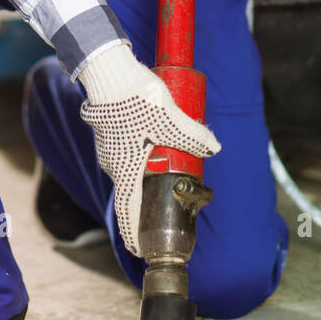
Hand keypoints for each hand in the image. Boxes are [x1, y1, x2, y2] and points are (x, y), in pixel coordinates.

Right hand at [78, 44, 220, 255]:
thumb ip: (194, 136)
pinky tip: (158, 139)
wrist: (108, 69)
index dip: (135, 234)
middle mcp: (114, 163)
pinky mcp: (111, 130)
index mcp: (126, 170)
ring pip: (133, 167)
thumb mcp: (172, 119)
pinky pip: (129, 150)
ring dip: (150, 173)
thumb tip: (212, 148)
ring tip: (171, 169)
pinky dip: (144, 154)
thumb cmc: (135, 99)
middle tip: (170, 205)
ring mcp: (110, 147)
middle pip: (134, 189)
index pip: (129, 212)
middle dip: (151, 199)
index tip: (140, 250)